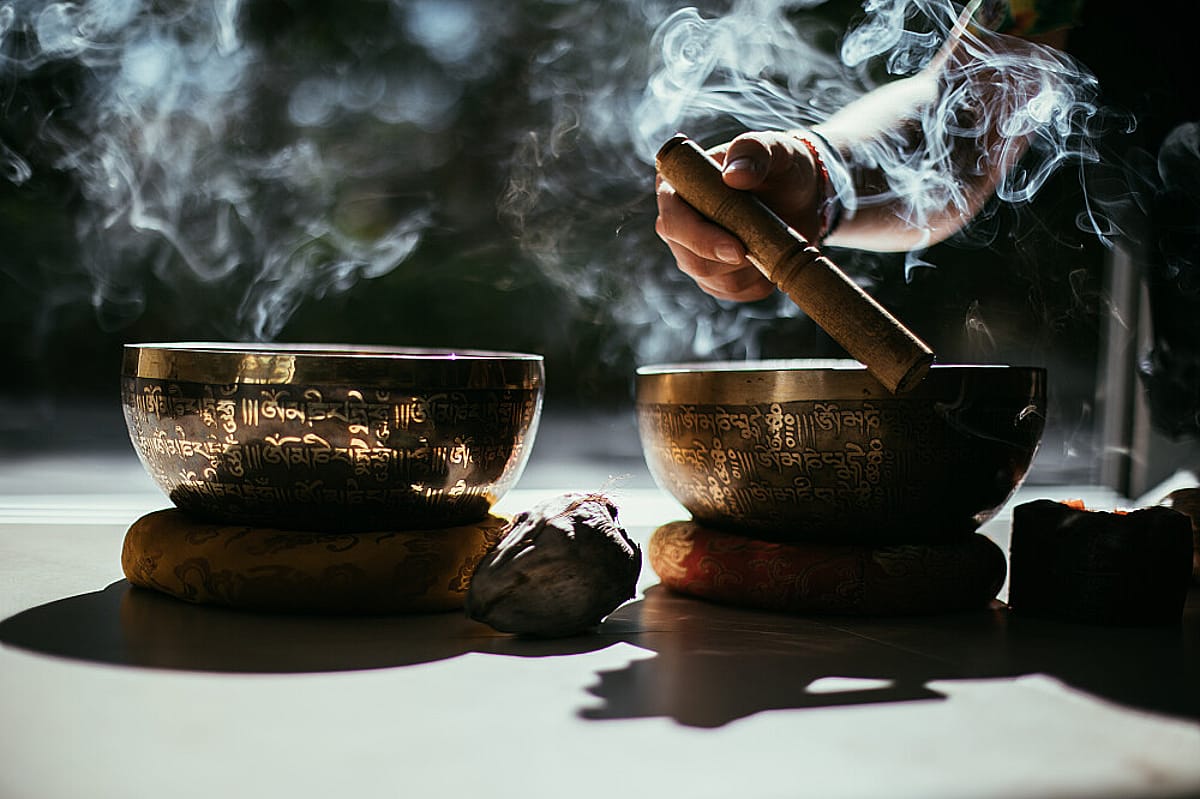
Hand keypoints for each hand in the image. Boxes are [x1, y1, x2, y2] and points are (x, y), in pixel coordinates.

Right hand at [654, 131, 825, 301]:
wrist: (799, 196)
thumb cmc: (780, 166)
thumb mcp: (774, 150)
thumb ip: (754, 153)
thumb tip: (733, 176)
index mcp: (677, 188)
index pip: (674, 222)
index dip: (700, 239)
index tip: (737, 248)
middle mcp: (677, 224)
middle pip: (689, 259)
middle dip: (729, 261)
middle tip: (765, 250)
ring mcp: (692, 254)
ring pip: (712, 280)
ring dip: (748, 268)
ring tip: (771, 239)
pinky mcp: (713, 277)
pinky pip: (732, 292)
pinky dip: (757, 281)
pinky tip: (769, 257)